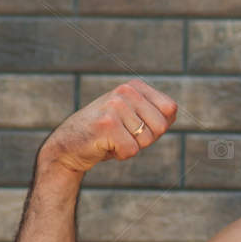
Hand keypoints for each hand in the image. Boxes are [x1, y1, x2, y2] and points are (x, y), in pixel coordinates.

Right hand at [40, 79, 177, 173]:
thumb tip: (173, 111)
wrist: (67, 145)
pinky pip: (131, 150)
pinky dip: (120, 155)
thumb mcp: (132, 117)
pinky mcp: (107, 124)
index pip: (170, 109)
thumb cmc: (106, 134)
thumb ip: (155, 113)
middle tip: (123, 136)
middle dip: (145, 139)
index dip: (158, 126)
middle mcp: (125, 91)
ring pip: (146, 139)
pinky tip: (104, 146)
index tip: (136, 126)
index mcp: (134, 86)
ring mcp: (115, 106)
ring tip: (111, 139)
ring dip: (131, 147)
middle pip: (161, 126)